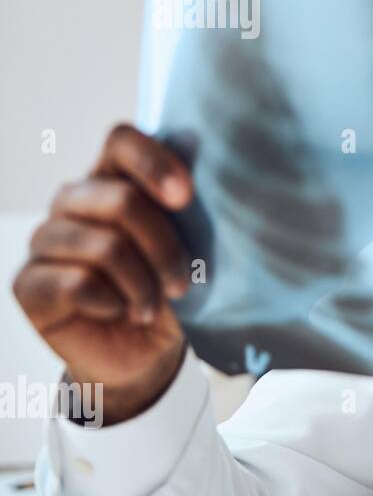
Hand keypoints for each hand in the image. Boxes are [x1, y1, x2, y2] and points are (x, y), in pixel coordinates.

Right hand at [11, 124, 194, 423]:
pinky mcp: (28, 283)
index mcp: (113, 179)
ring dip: (143, 283)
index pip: (121, 141)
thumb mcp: (190, 248)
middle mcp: (73, 201)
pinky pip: (77, 283)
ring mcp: (45, 240)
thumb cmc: (168, 291)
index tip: (187, 197)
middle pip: (121, 200)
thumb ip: (189, 213)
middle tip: (181, 283)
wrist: (144, 354)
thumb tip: (222, 186)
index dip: (154, 162)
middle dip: (164, 246)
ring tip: (154, 305)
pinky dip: (113, 303)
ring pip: (105, 246)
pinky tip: (121, 313)